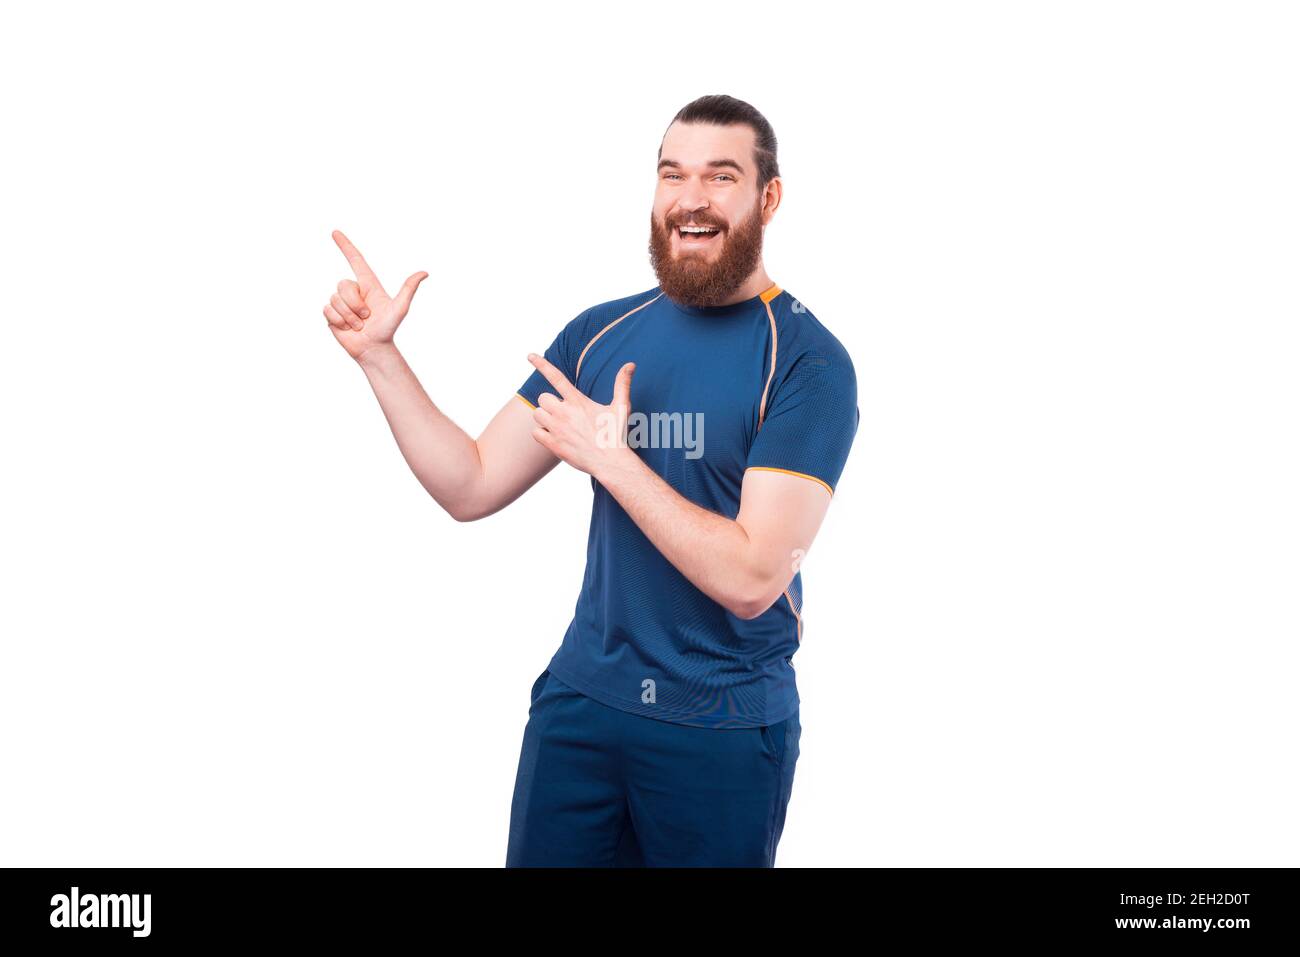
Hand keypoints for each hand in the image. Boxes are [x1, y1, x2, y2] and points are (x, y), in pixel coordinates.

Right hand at [323, 230, 428, 361]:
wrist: (374, 349)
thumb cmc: (388, 329)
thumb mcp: (400, 308)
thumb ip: (408, 289)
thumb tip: (424, 272)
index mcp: (369, 285)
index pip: (356, 260)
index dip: (345, 246)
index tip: (335, 232)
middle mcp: (354, 291)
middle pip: (343, 285)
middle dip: (355, 304)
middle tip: (367, 317)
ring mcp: (341, 302)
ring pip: (335, 299)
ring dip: (349, 316)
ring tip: (359, 325)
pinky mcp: (331, 314)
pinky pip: (328, 310)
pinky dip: (339, 321)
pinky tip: (347, 328)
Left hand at [527, 353, 638, 478]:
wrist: (611, 462)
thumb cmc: (616, 434)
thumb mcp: (621, 406)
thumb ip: (622, 383)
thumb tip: (631, 364)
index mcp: (578, 401)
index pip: (556, 377)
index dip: (542, 364)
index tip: (530, 356)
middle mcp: (565, 413)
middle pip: (543, 398)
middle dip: (550, 403)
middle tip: (564, 412)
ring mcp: (557, 429)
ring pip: (537, 414)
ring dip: (545, 417)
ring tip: (560, 424)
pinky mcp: (553, 444)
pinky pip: (535, 432)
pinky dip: (541, 433)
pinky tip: (554, 436)